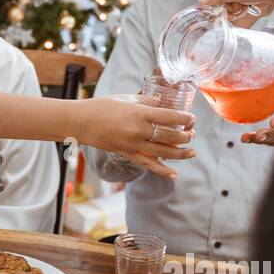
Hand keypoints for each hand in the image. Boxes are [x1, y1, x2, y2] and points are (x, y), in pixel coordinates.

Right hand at [79, 96, 195, 179]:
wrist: (81, 122)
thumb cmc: (102, 106)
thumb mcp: (126, 98)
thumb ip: (146, 102)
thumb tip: (162, 103)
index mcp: (140, 113)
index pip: (170, 117)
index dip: (185, 118)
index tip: (192, 118)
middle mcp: (139, 130)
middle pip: (170, 136)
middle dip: (186, 136)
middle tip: (192, 134)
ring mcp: (133, 144)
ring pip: (164, 152)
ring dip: (181, 153)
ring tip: (192, 152)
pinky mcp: (127, 154)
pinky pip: (148, 164)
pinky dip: (163, 170)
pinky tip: (175, 174)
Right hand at [199, 0, 273, 12]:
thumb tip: (200, 1)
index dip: (219, 6)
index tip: (231, 6)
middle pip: (215, 4)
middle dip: (228, 8)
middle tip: (240, 4)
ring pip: (223, 7)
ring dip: (234, 9)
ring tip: (244, 3)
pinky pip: (229, 7)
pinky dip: (237, 9)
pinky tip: (245, 4)